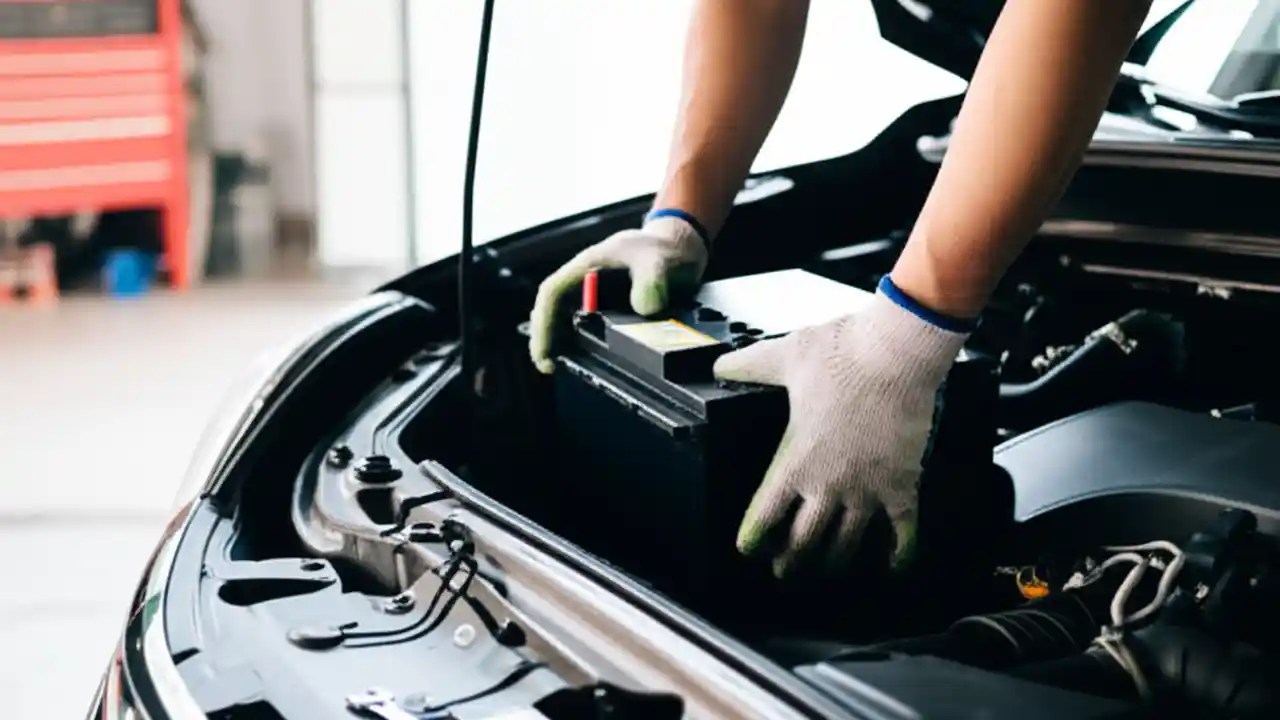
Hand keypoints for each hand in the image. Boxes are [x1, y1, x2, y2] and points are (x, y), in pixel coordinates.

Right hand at [528, 214, 707, 373]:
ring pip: (572, 321)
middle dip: (547, 338)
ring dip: (565, 343)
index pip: (552, 293)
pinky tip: (595, 362)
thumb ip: (651, 280)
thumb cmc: (664, 246)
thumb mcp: (658, 259)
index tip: (543, 350)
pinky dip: (592, 345)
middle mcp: (588, 282)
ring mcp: (600, 296)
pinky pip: (597, 329)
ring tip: (563, 367)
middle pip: (555, 310)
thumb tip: (644, 308)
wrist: (683, 247)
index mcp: (588, 265)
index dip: (543, 322)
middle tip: (549, 366)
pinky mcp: (615, 309)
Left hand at [712, 286, 968, 577]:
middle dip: (791, 562)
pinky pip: (902, 533)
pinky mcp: (903, 485)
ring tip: (826, 572)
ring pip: (846, 544)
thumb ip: (748, 367)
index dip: (754, 539)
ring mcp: (867, 489)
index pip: (765, 516)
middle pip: (803, 542)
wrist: (896, 351)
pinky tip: (891, 566)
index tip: (750, 549)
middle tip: (784, 572)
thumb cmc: (842, 353)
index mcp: (794, 460)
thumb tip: (718, 366)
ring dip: (833, 563)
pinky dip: (897, 555)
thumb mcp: (782, 357)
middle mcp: (828, 484)